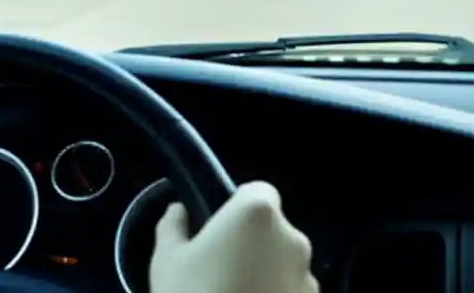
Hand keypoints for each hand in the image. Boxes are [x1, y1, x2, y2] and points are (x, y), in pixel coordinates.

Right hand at [151, 181, 317, 292]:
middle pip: (272, 230)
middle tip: (219, 268)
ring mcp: (307, 278)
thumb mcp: (167, 259)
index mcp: (256, 213)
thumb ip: (173, 225)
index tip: (218, 229)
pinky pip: (290, 292)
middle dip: (251, 244)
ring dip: (265, 273)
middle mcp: (292, 238)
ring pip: (283, 264)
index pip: (257, 192)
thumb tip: (178, 211)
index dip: (237, 207)